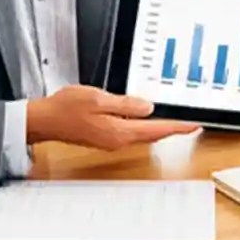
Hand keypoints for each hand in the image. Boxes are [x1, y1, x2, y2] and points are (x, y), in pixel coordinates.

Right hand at [26, 86, 199, 149]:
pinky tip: (145, 120)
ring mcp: (111, 141)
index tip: (194, 126)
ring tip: (174, 122)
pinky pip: (131, 133)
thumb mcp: (98, 98)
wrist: (45, 120)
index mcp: (119, 131)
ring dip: (158, 129)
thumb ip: (125, 104)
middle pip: (152, 135)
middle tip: (189, 124)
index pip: (156, 129)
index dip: (177, 127)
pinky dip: (143, 128)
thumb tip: (148, 108)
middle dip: (172, 130)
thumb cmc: (66, 108)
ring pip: (142, 135)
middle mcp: (118, 140)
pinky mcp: (104, 137)